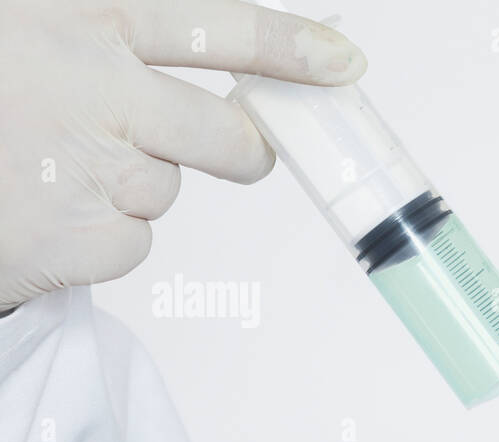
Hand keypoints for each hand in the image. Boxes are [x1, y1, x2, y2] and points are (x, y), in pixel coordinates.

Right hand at [0, 0, 366, 311]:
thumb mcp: (24, 23)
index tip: (345, 62)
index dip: (292, 45)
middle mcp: (98, 90)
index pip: (217, 25)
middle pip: (228, 135)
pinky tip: (39, 208)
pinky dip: (97, 234)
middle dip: (239, 149)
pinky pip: (130, 241)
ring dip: (128, 185)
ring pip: (167, 190)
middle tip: (219, 147)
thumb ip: (107, 29)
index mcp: (80, 17)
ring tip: (48, 164)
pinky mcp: (85, 239)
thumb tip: (187, 42)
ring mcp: (95, 170)